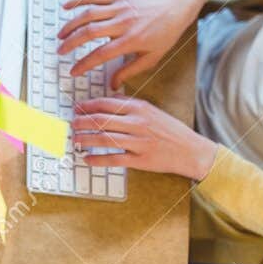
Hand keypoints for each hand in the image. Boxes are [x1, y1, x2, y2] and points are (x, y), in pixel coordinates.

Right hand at [56, 0, 206, 87]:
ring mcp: (119, 8)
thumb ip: (130, 71)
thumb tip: (113, 84)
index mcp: (132, 40)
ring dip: (71, 24)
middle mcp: (123, 22)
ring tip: (60, 35)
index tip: (73, 71)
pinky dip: (78, 1)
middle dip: (71, 43)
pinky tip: (65, 7)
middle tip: (60, 52)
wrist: (174, 7)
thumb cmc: (165, 34)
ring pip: (88, 14)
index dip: (84, 63)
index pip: (101, 53)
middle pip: (90, 32)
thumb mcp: (151, 58)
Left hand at [70, 96, 217, 180]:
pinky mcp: (140, 160)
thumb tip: (106, 103)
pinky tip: (87, 159)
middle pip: (101, 121)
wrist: (191, 150)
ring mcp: (138, 142)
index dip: (88, 106)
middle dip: (82, 122)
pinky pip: (114, 159)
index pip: (107, 104)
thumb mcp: (152, 111)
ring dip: (86, 139)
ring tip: (75, 140)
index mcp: (139, 108)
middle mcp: (138, 123)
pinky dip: (97, 159)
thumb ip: (130, 107)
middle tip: (71, 124)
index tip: (76, 108)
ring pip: (104, 139)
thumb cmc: (170, 130)